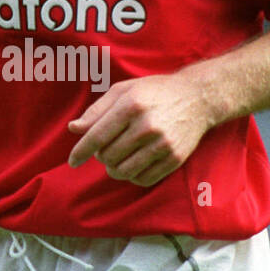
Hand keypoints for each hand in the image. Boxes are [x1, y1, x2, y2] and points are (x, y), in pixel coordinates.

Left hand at [66, 68, 211, 186]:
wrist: (197, 98)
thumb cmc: (154, 92)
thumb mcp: (124, 91)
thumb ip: (97, 110)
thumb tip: (74, 129)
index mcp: (131, 105)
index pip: (97, 136)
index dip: (80, 151)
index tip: (72, 161)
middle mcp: (147, 126)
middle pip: (108, 156)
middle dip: (102, 156)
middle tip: (108, 148)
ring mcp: (163, 144)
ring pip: (124, 171)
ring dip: (115, 169)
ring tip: (118, 158)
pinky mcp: (175, 158)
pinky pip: (144, 179)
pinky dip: (133, 176)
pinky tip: (134, 164)